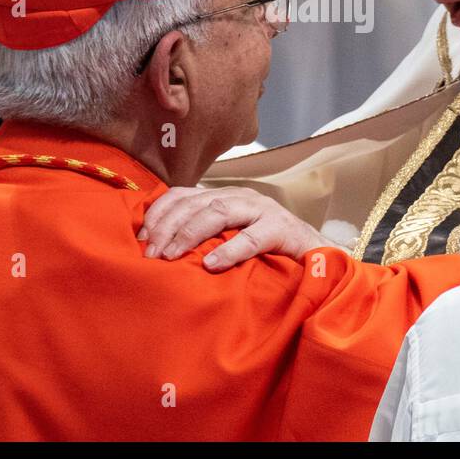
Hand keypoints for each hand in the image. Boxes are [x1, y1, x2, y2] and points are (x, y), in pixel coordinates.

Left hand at [139, 186, 326, 272]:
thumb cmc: (268, 254)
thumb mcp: (230, 242)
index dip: (159, 213)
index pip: (183, 194)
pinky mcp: (282, 229)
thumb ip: (203, 240)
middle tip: (150, 254)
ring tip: (171, 255)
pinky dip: (229, 249)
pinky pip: (253, 237)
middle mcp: (241, 197)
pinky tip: (211, 264)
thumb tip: (159, 251)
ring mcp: (263, 211)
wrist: (319, 258)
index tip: (140, 238)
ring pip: (219, 212)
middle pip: (195, 202)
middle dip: (168, 226)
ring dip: (189, 233)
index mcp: (226, 198)